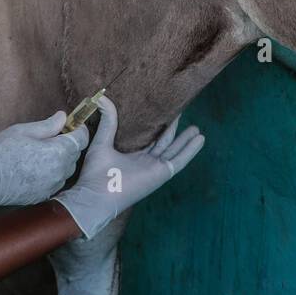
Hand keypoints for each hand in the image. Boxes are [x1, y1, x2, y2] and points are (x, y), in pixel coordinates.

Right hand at [0, 113, 90, 226]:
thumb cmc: (0, 153)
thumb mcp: (23, 131)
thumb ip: (48, 125)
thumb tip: (63, 117)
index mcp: (58, 152)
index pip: (81, 139)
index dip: (78, 128)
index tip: (71, 123)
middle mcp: (60, 172)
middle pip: (75, 154)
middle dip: (69, 142)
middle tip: (53, 134)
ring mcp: (52, 186)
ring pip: (66, 169)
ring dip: (61, 159)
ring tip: (42, 151)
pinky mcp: (44, 195)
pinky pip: (55, 180)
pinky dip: (52, 172)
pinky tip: (35, 166)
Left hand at [52, 97, 204, 238]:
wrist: (96, 195)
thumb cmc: (95, 173)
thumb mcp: (102, 141)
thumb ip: (107, 121)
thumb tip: (102, 99)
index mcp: (133, 158)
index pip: (149, 141)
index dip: (158, 128)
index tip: (164, 113)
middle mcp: (146, 163)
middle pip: (165, 144)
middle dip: (175, 132)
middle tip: (183, 115)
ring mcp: (154, 169)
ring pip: (174, 151)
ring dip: (186, 140)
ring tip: (197, 129)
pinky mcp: (161, 174)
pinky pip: (179, 160)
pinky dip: (190, 150)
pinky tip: (200, 139)